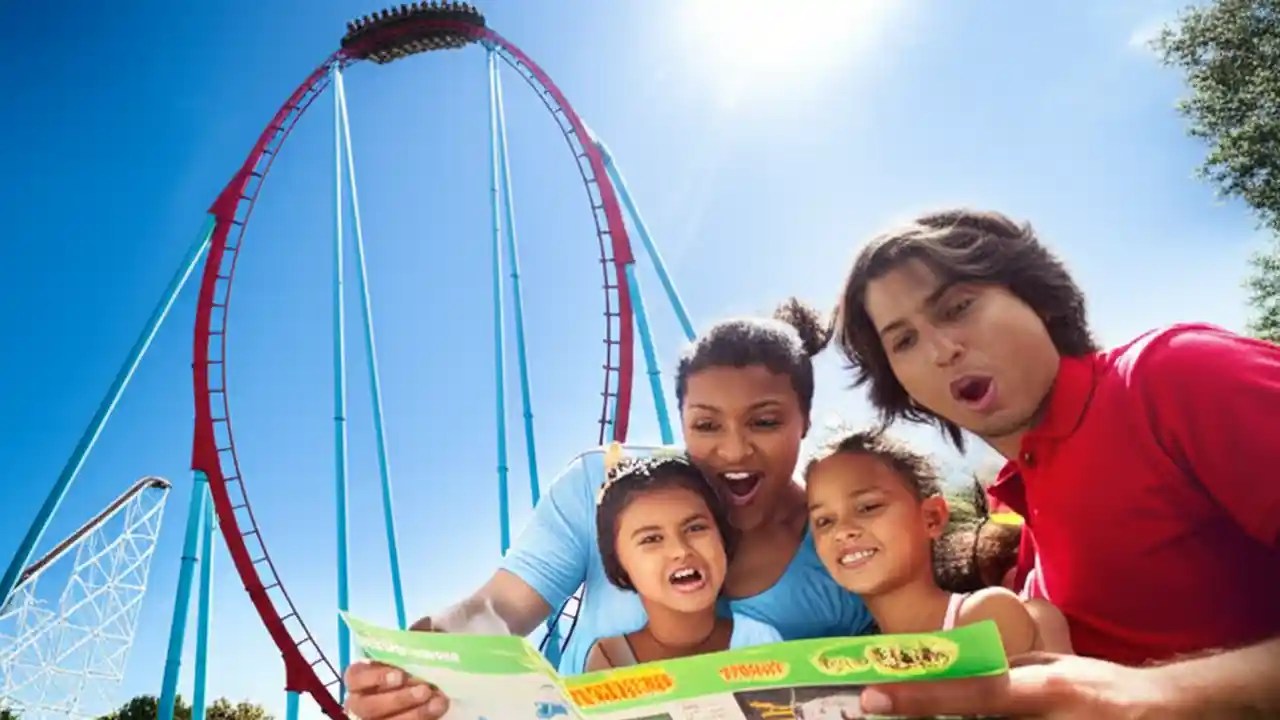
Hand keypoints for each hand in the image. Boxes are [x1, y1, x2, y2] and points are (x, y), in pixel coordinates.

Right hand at [343, 616, 447, 719]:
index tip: (400, 674)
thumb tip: (426, 623)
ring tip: (438, 702)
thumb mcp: (412, 650)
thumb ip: (414, 639)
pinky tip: (438, 710)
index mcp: (360, 677)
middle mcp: (360, 701)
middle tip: (424, 689)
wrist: (427, 688)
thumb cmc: (411, 666)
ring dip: (413, 714)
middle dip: (398, 699)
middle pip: (368, 706)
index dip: (375, 677)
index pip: (355, 677)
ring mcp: (375, 719)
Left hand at [858, 652, 1178, 718]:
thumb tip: (952, 674)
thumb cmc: (1100, 688)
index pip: (969, 694)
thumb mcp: (1050, 670)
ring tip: (945, 714)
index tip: (871, 698)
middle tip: (891, 715)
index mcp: (1042, 691)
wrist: (1164, 714)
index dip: (918, 697)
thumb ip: (1004, 675)